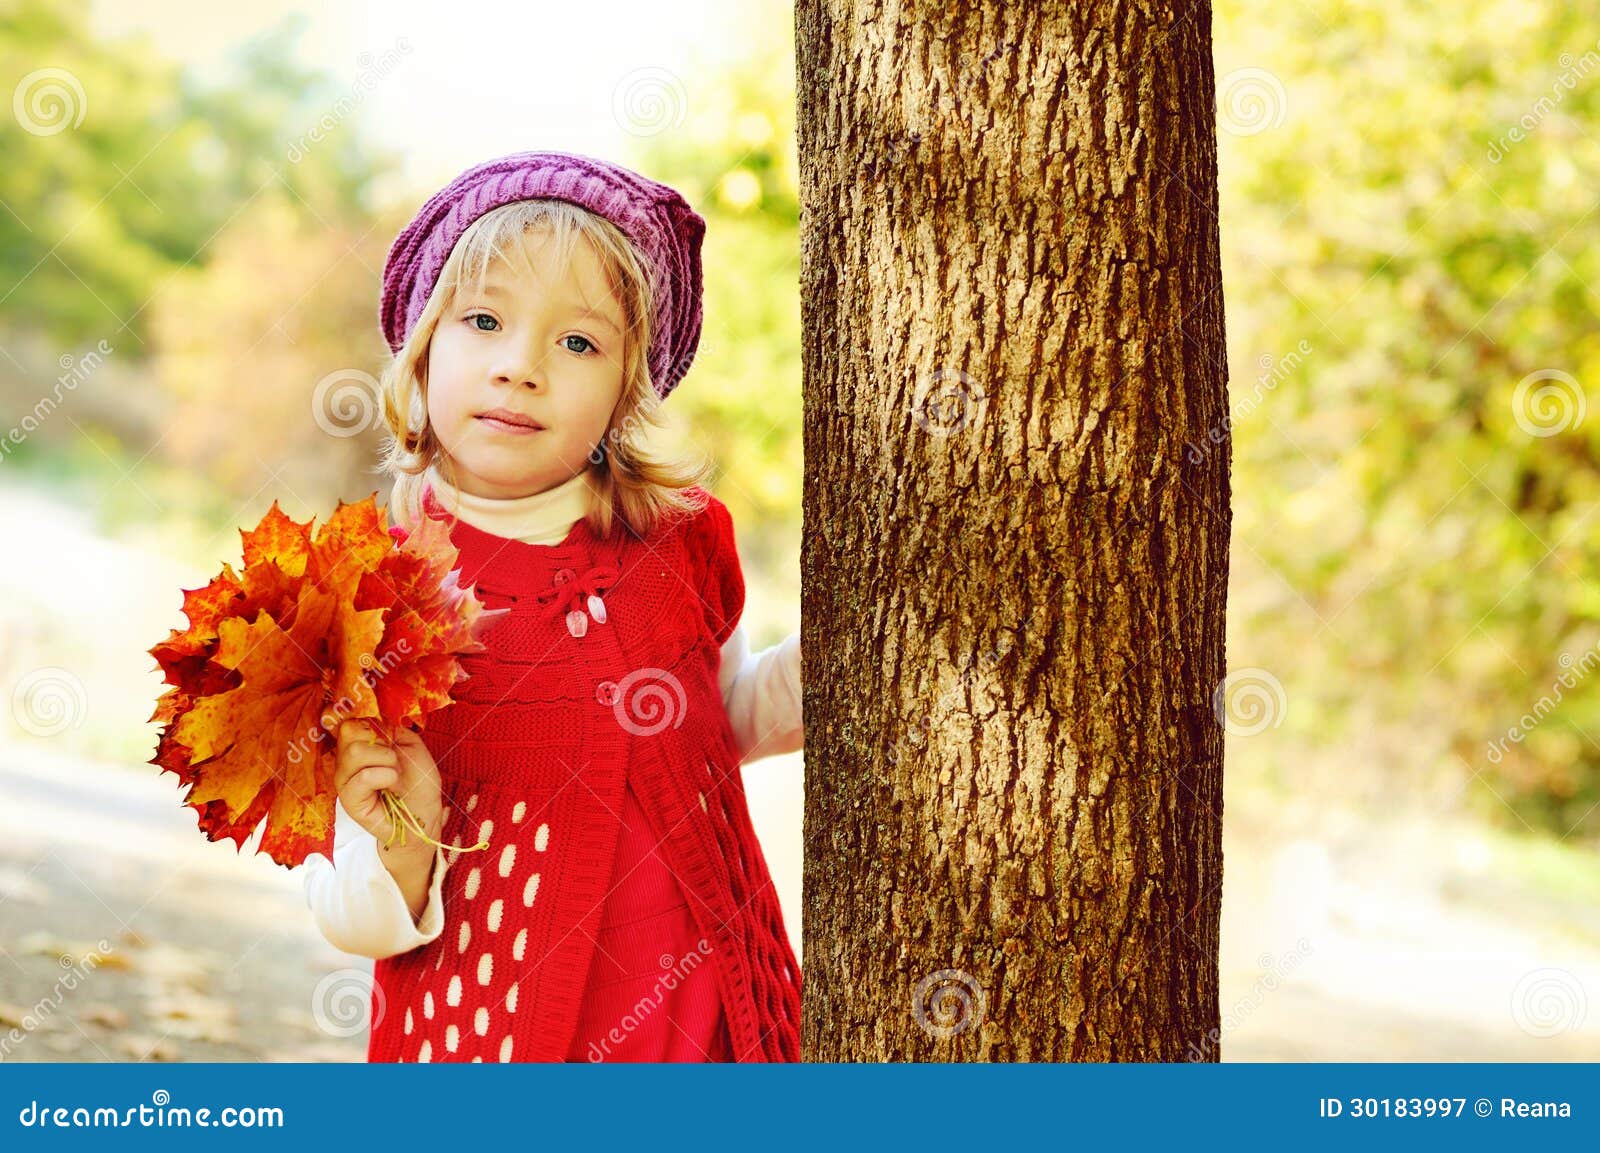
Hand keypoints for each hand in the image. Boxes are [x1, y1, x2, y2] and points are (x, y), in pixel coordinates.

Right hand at [334, 718, 442, 851]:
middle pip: (348, 731)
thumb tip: (370, 719)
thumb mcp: (411, 745)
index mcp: (360, 743)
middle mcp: (346, 759)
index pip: (348, 719)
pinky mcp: (348, 800)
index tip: (386, 734)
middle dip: (381, 742)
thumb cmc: (418, 782)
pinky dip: (384, 776)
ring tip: (395, 774)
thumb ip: (390, 729)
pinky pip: (362, 776)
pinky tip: (391, 785)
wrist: (425, 816)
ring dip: (386, 760)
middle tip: (394, 760)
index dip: (367, 721)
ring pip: (354, 752)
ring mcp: (345, 779)